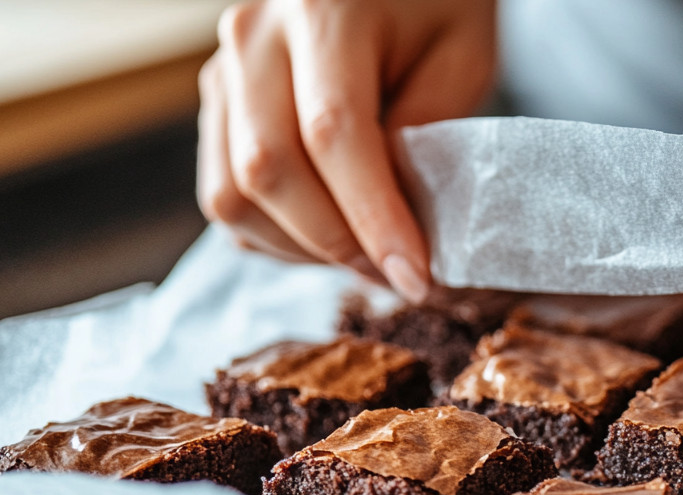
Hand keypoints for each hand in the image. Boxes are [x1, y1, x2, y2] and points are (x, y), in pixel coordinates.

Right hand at [197, 0, 497, 301]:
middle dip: (336, 244)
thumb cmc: (438, 7)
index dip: (372, 219)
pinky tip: (331, 233)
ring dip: (302, 248)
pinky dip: (276, 235)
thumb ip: (425, 137)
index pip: (333, 135)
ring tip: (367, 256)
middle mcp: (253, 35)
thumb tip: (393, 227)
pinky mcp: (218, 102)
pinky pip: (226, 195)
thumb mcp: (462, 59)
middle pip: (269, 170)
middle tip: (399, 275)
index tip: (415, 277)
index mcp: (322, 8)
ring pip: (233, 193)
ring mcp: (224, 68)